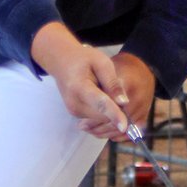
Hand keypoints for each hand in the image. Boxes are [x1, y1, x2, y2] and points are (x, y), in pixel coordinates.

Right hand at [31, 24, 154, 141]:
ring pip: (102, 119)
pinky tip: (101, 96)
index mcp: (79, 87)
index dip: (114, 115)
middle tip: (117, 90)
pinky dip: (104, 111)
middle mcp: (74, 103)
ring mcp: (74, 111)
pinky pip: (97, 119)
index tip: (124, 127)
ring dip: (111, 110)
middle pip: (103, 116)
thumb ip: (113, 82)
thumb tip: (124, 103)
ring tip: (105, 90)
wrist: (62, 62)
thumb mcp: (102, 62)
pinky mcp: (76, 115)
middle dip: (117, 109)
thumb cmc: (83, 59)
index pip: (100, 104)